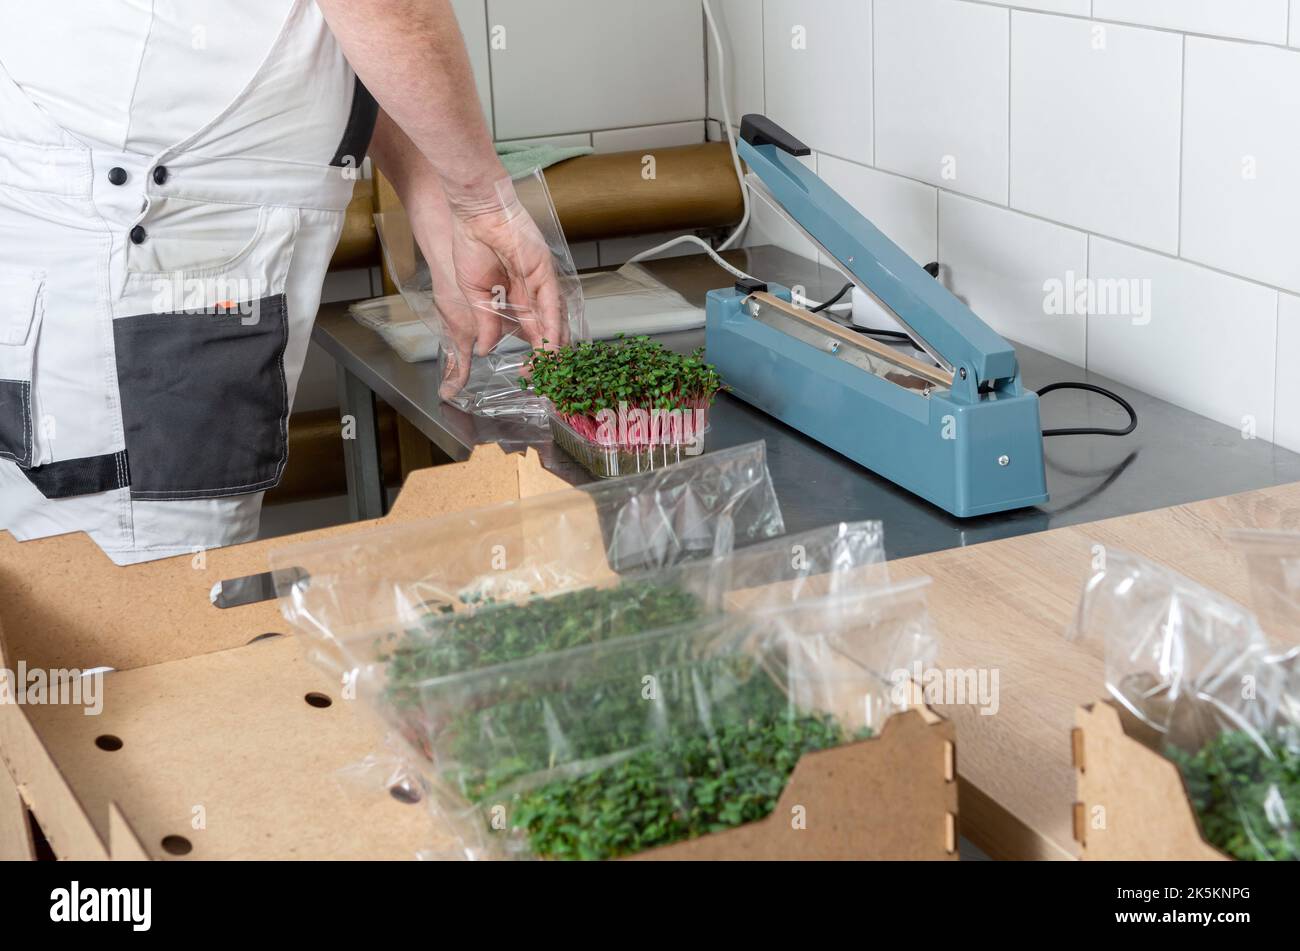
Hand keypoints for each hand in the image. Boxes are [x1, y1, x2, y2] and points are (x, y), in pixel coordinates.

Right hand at [408, 179, 567, 399]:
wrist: (474, 216)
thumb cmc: (470, 245)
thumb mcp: (474, 294)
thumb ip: (484, 322)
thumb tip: (485, 350)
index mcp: (516, 298)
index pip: (532, 331)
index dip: (533, 353)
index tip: (525, 372)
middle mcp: (533, 293)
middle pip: (548, 330)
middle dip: (546, 356)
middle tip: (541, 378)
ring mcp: (541, 282)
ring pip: (554, 320)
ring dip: (552, 346)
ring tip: (548, 370)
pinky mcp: (544, 272)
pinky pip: (551, 303)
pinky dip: (552, 326)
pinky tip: (550, 345)